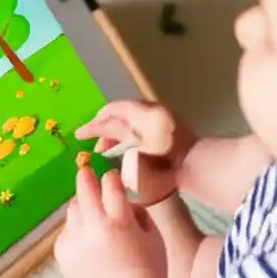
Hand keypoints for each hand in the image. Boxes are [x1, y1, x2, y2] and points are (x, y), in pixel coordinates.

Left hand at [55, 167, 181, 277]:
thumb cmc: (148, 270)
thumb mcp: (153, 235)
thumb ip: (136, 212)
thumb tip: (121, 199)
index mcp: (119, 222)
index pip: (110, 185)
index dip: (111, 178)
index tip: (111, 178)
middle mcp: (93, 228)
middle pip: (84, 191)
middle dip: (85, 177)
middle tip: (85, 171)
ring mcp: (75, 242)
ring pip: (72, 210)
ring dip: (81, 208)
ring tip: (92, 218)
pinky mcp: (63, 255)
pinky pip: (66, 232)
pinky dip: (75, 232)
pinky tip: (87, 244)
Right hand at [74, 101, 194, 205]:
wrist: (197, 167)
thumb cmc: (165, 165)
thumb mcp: (133, 153)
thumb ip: (113, 136)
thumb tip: (94, 131)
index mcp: (143, 114)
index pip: (111, 114)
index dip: (93, 125)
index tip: (79, 135)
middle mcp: (152, 109)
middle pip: (120, 113)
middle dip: (104, 128)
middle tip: (97, 146)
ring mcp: (162, 115)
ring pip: (130, 118)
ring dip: (117, 131)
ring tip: (110, 150)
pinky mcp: (168, 123)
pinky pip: (141, 122)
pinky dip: (130, 132)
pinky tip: (127, 148)